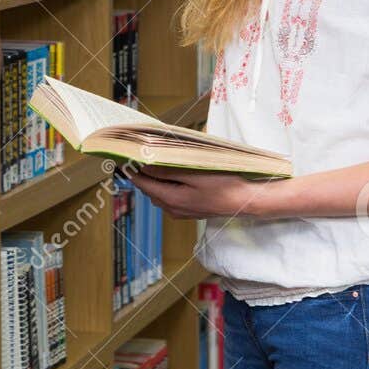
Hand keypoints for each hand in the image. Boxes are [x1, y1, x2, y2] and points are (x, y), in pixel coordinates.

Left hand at [130, 163, 280, 219]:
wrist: (245, 201)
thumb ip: (167, 171)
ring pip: (159, 194)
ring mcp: (181, 212)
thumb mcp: (194, 173)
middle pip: (149, 189)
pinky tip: (171, 175)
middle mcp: (172, 209)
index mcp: (171, 199)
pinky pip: (169, 197)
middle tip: (136, 157)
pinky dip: (165, 186)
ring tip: (152, 163)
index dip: (132, 171)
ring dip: (154, 180)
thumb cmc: (224, 184)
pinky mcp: (188, 211)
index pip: (143, 184)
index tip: (124, 158)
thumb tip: (145, 167)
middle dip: (142, 174)